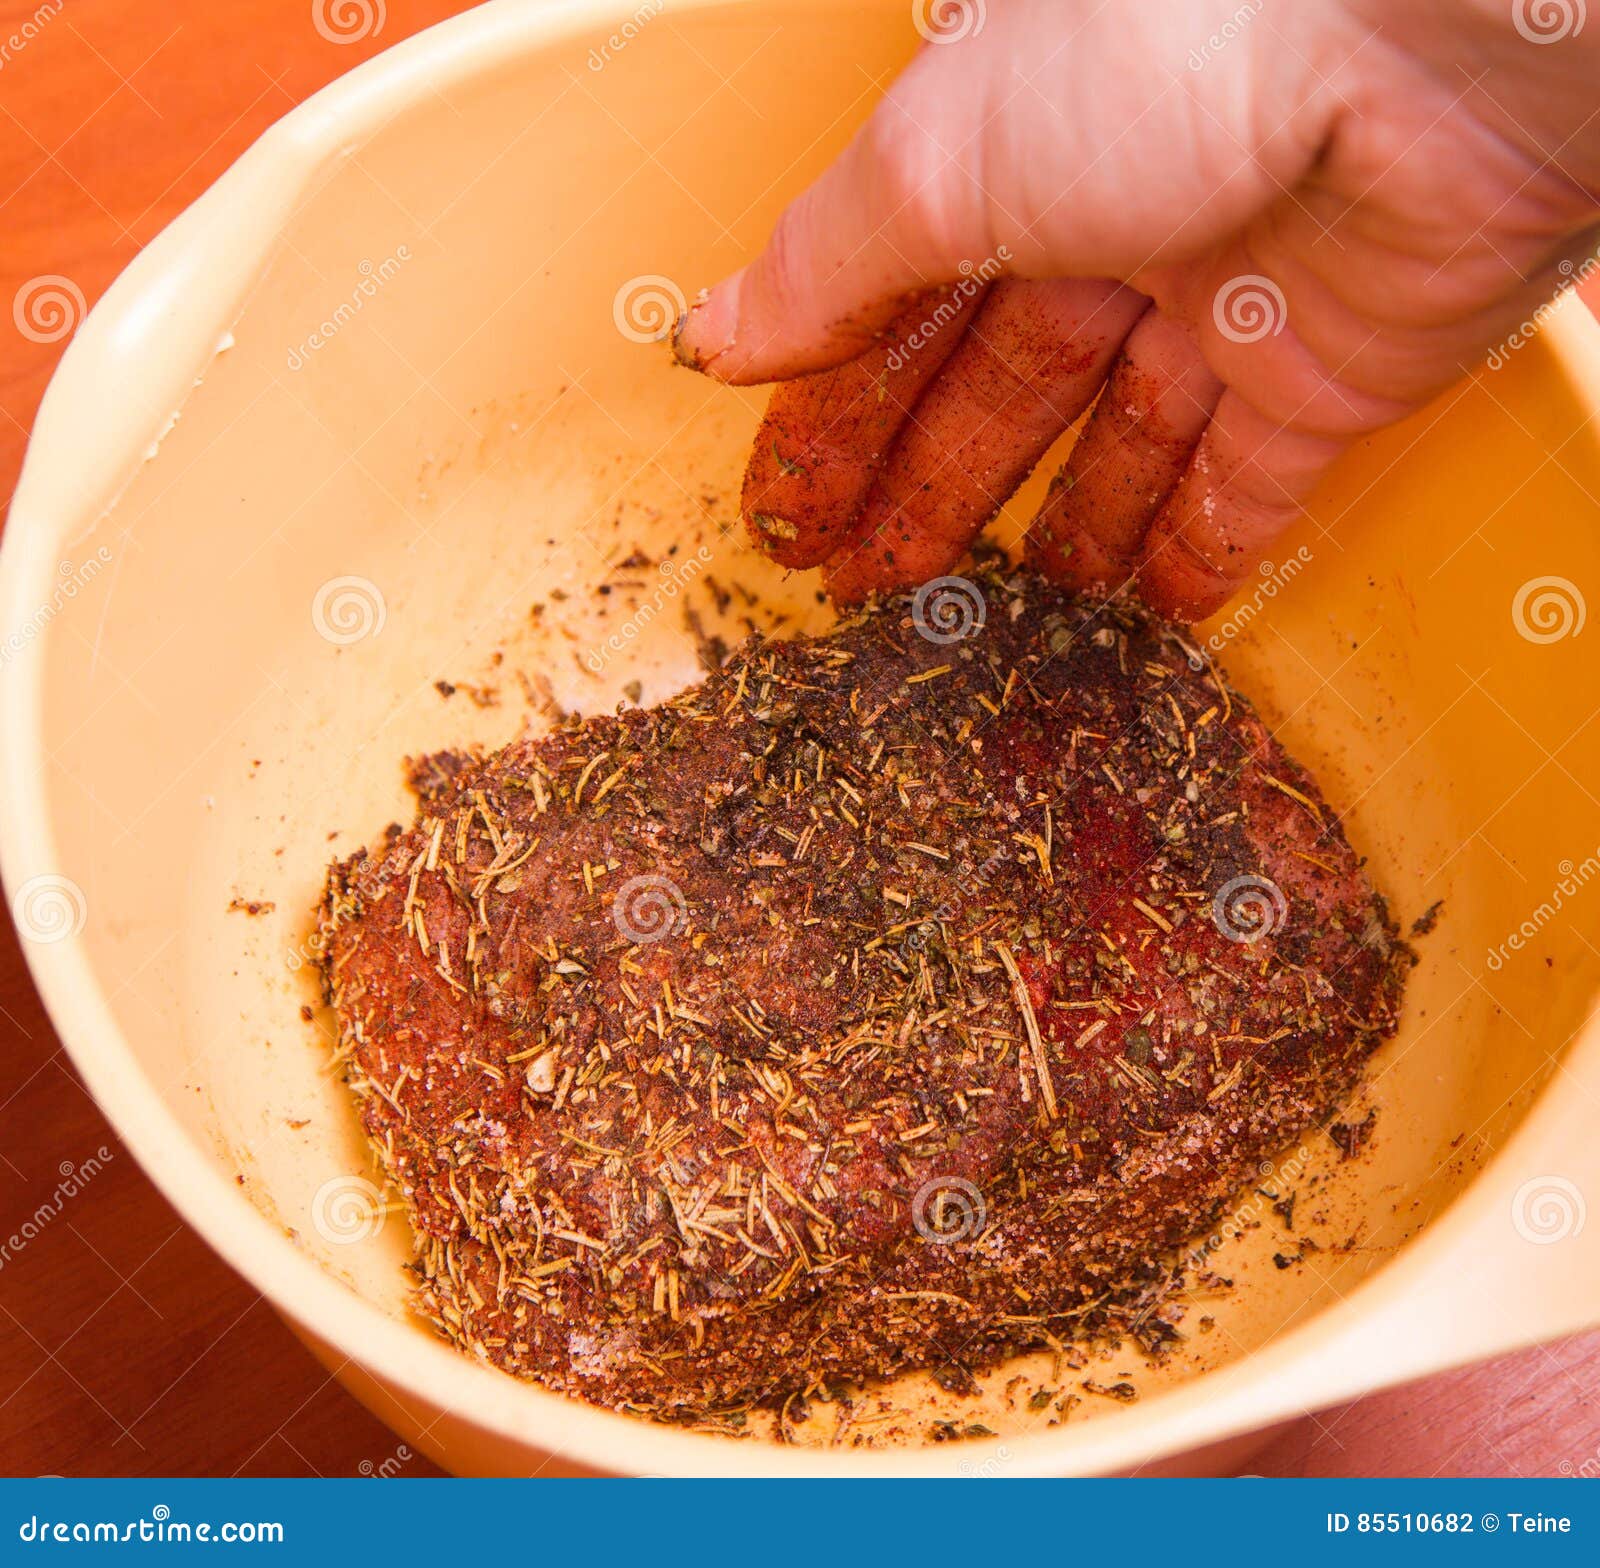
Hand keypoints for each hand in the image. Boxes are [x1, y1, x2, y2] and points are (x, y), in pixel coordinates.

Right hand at [674, 0, 1599, 619]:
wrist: (1421, 45)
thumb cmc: (1165, 49)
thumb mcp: (933, 162)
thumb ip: (824, 268)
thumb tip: (717, 334)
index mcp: (1008, 158)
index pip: (893, 317)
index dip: (832, 420)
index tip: (787, 512)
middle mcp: (1112, 225)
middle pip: (994, 394)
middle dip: (925, 496)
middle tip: (864, 591)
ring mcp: (1223, 303)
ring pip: (1117, 447)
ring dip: (1053, 538)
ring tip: (996, 625)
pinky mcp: (1324, 371)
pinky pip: (1247, 485)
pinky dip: (1195, 552)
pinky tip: (1142, 615)